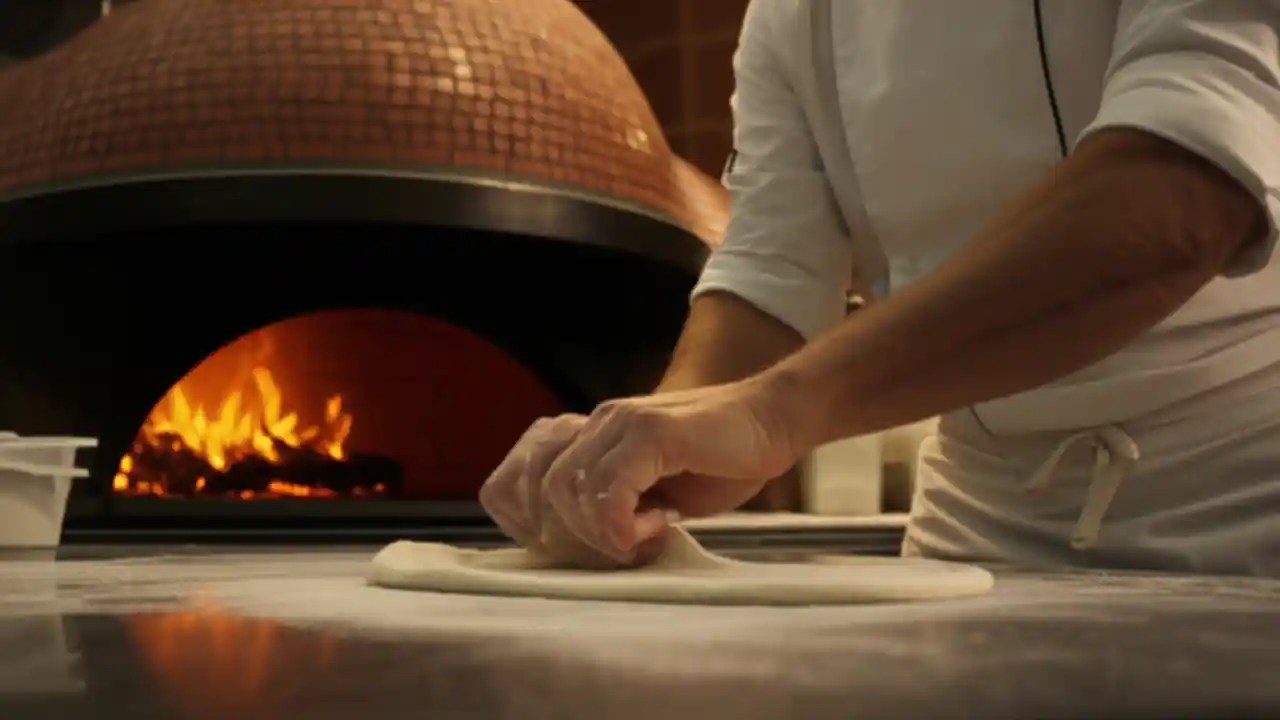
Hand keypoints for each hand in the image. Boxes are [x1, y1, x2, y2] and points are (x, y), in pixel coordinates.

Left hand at [478, 374, 802, 564]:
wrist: (774, 421)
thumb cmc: (723, 460)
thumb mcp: (656, 489)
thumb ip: (618, 503)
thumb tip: (585, 546)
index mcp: (595, 432)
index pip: (524, 471)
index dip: (531, 517)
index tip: (573, 547)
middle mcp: (600, 420)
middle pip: (542, 485)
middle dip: (574, 532)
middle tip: (621, 547)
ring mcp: (624, 422)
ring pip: (571, 487)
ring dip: (602, 529)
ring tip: (647, 535)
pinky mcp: (653, 432)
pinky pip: (611, 488)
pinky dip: (624, 522)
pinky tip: (659, 527)